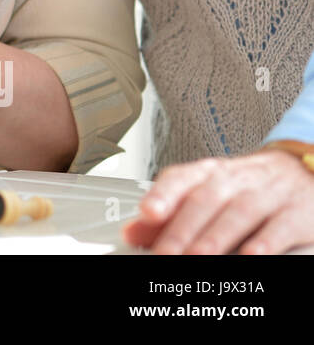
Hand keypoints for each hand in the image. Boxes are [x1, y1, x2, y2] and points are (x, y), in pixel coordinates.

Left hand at [123, 150, 313, 253]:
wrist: (301, 172)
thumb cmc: (246, 188)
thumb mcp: (207, 192)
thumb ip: (169, 213)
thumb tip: (131, 232)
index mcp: (208, 173)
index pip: (180, 177)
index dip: (162, 194)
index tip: (147, 213)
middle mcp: (236, 180)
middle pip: (205, 199)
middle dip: (183, 228)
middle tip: (165, 252)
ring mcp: (268, 194)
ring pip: (239, 212)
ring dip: (217, 236)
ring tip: (197, 256)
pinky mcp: (296, 212)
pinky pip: (280, 226)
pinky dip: (265, 242)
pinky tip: (251, 256)